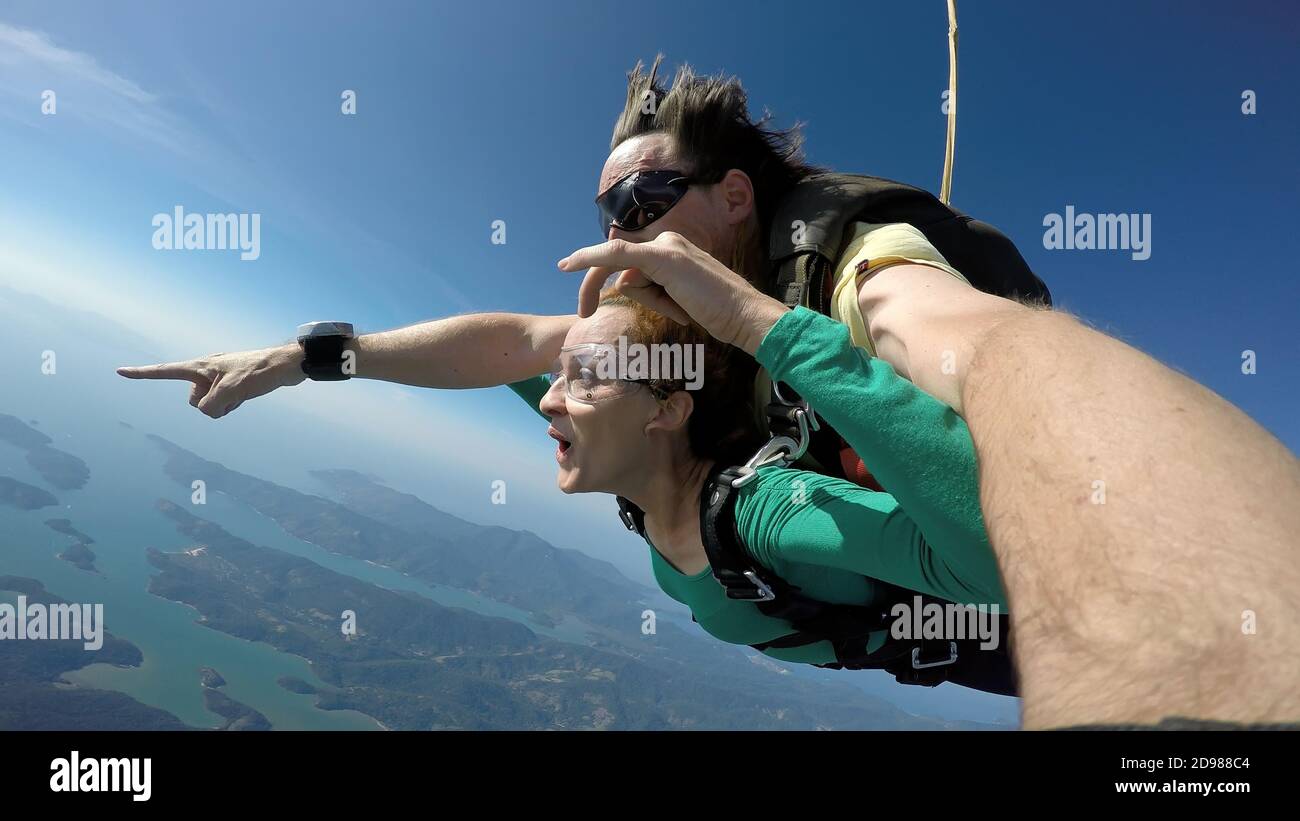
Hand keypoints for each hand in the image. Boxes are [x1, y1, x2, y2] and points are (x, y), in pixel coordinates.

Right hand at [117, 344, 305, 417]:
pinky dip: (233, 405)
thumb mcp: (232, 391)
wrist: (286, 366)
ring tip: (242, 392)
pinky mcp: (232, 386)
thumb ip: (212, 405)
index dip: (142, 373)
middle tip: (232, 391)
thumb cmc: (259, 372)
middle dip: (209, 404)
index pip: (164, 371)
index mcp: (200, 366)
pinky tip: (247, 396)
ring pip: (209, 405)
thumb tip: (207, 412)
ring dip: (224, 406)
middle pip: (193, 400)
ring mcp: (219, 379)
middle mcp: (206, 371)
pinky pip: (224, 404)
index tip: (119, 371)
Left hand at [557, 231, 787, 353]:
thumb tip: (622, 282)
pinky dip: (592, 258)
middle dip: (593, 285)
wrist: (743, 314)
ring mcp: (667, 246)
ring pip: (628, 275)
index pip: (628, 260)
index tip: (577, 285)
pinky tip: (569, 264)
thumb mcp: (677, 299)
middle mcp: (668, 240)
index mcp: (672, 248)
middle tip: (582, 313)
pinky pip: (617, 255)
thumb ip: (651, 287)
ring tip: (685, 307)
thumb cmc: (716, 312)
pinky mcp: (663, 257)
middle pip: (617, 261)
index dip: (600, 274)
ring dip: (652, 303)